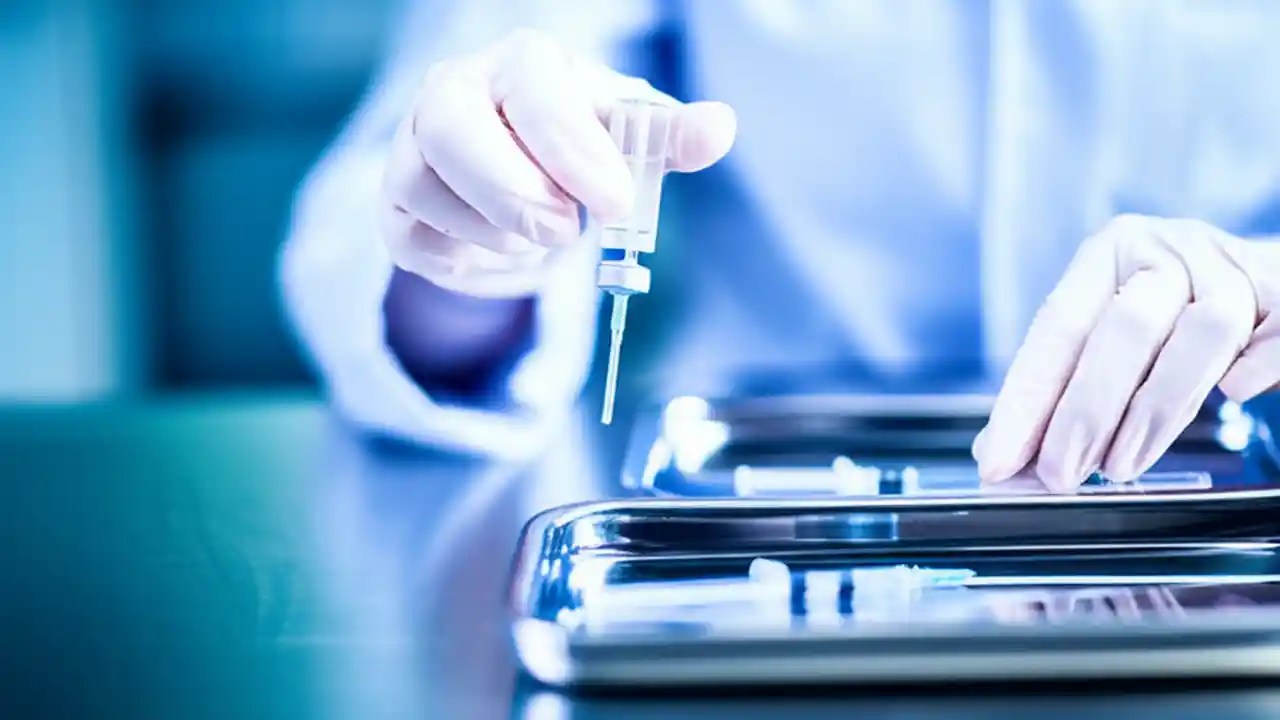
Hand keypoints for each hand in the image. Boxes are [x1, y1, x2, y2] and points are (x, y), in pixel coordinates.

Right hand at [380, 29, 736, 298]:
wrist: (521, 184)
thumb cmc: (577, 148)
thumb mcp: (628, 139)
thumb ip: (669, 135)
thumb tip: (718, 128)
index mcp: (520, 65)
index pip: (533, 91)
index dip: (573, 149)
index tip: (616, 202)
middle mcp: (451, 92)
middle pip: (451, 130)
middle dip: (514, 193)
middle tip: (565, 233)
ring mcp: (411, 148)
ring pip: (428, 191)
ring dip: (498, 233)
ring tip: (539, 237)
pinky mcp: (395, 208)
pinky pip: (417, 240)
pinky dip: (469, 259)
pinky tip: (502, 249)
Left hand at [973, 215, 1279, 491]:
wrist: (1264, 282)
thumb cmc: (1167, 320)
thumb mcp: (1107, 337)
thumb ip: (1059, 392)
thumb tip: (1000, 457)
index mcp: (1110, 253)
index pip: (1059, 325)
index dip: (1025, 399)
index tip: (996, 460)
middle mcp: (1170, 249)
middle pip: (1129, 324)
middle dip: (1088, 410)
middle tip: (1060, 475)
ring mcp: (1234, 267)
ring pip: (1206, 331)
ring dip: (1159, 409)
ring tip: (1121, 465)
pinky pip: (1277, 334)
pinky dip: (1254, 372)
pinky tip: (1231, 397)